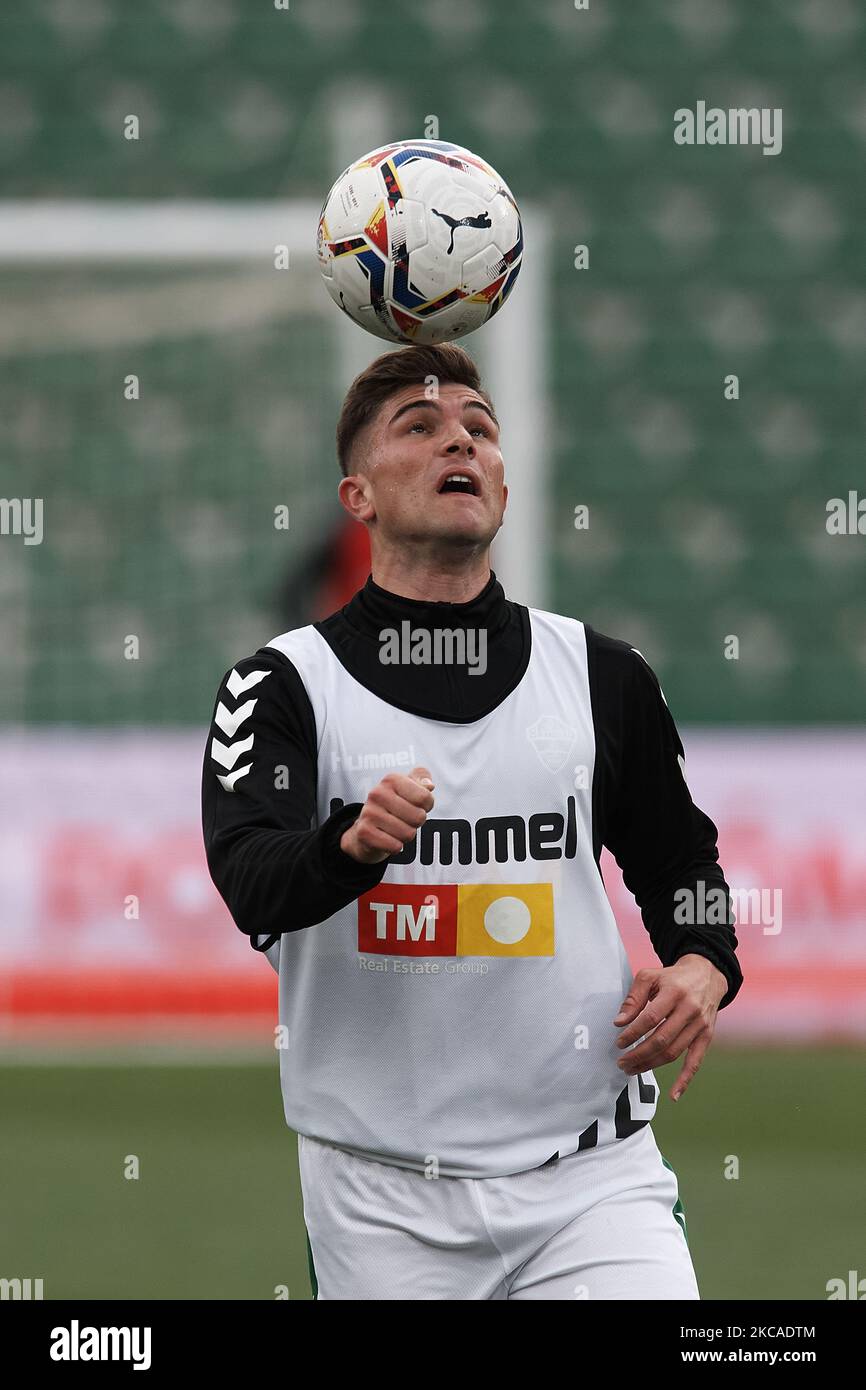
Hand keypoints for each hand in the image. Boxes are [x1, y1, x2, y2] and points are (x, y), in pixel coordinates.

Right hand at [340, 766, 434, 864]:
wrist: (367, 827)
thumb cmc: (393, 806)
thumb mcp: (408, 786)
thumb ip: (422, 778)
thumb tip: (429, 785)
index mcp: (392, 779)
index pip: (425, 797)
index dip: (426, 806)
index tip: (416, 805)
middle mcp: (378, 793)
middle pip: (419, 817)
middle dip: (416, 823)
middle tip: (405, 820)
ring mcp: (369, 812)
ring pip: (408, 833)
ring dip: (405, 836)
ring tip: (395, 829)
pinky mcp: (364, 832)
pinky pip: (395, 846)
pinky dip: (395, 847)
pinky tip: (387, 839)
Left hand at [613, 954, 727, 1101]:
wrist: (706, 975)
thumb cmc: (673, 978)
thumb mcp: (650, 977)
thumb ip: (634, 998)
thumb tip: (619, 1022)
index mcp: (674, 993)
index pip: (651, 1018)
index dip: (633, 1033)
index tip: (619, 1042)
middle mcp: (690, 1010)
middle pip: (661, 1039)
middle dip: (639, 1054)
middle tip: (622, 1062)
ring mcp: (700, 1025)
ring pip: (674, 1052)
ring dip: (651, 1064)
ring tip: (633, 1069)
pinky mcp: (706, 1036)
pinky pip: (695, 1062)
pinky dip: (685, 1080)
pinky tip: (673, 1095)